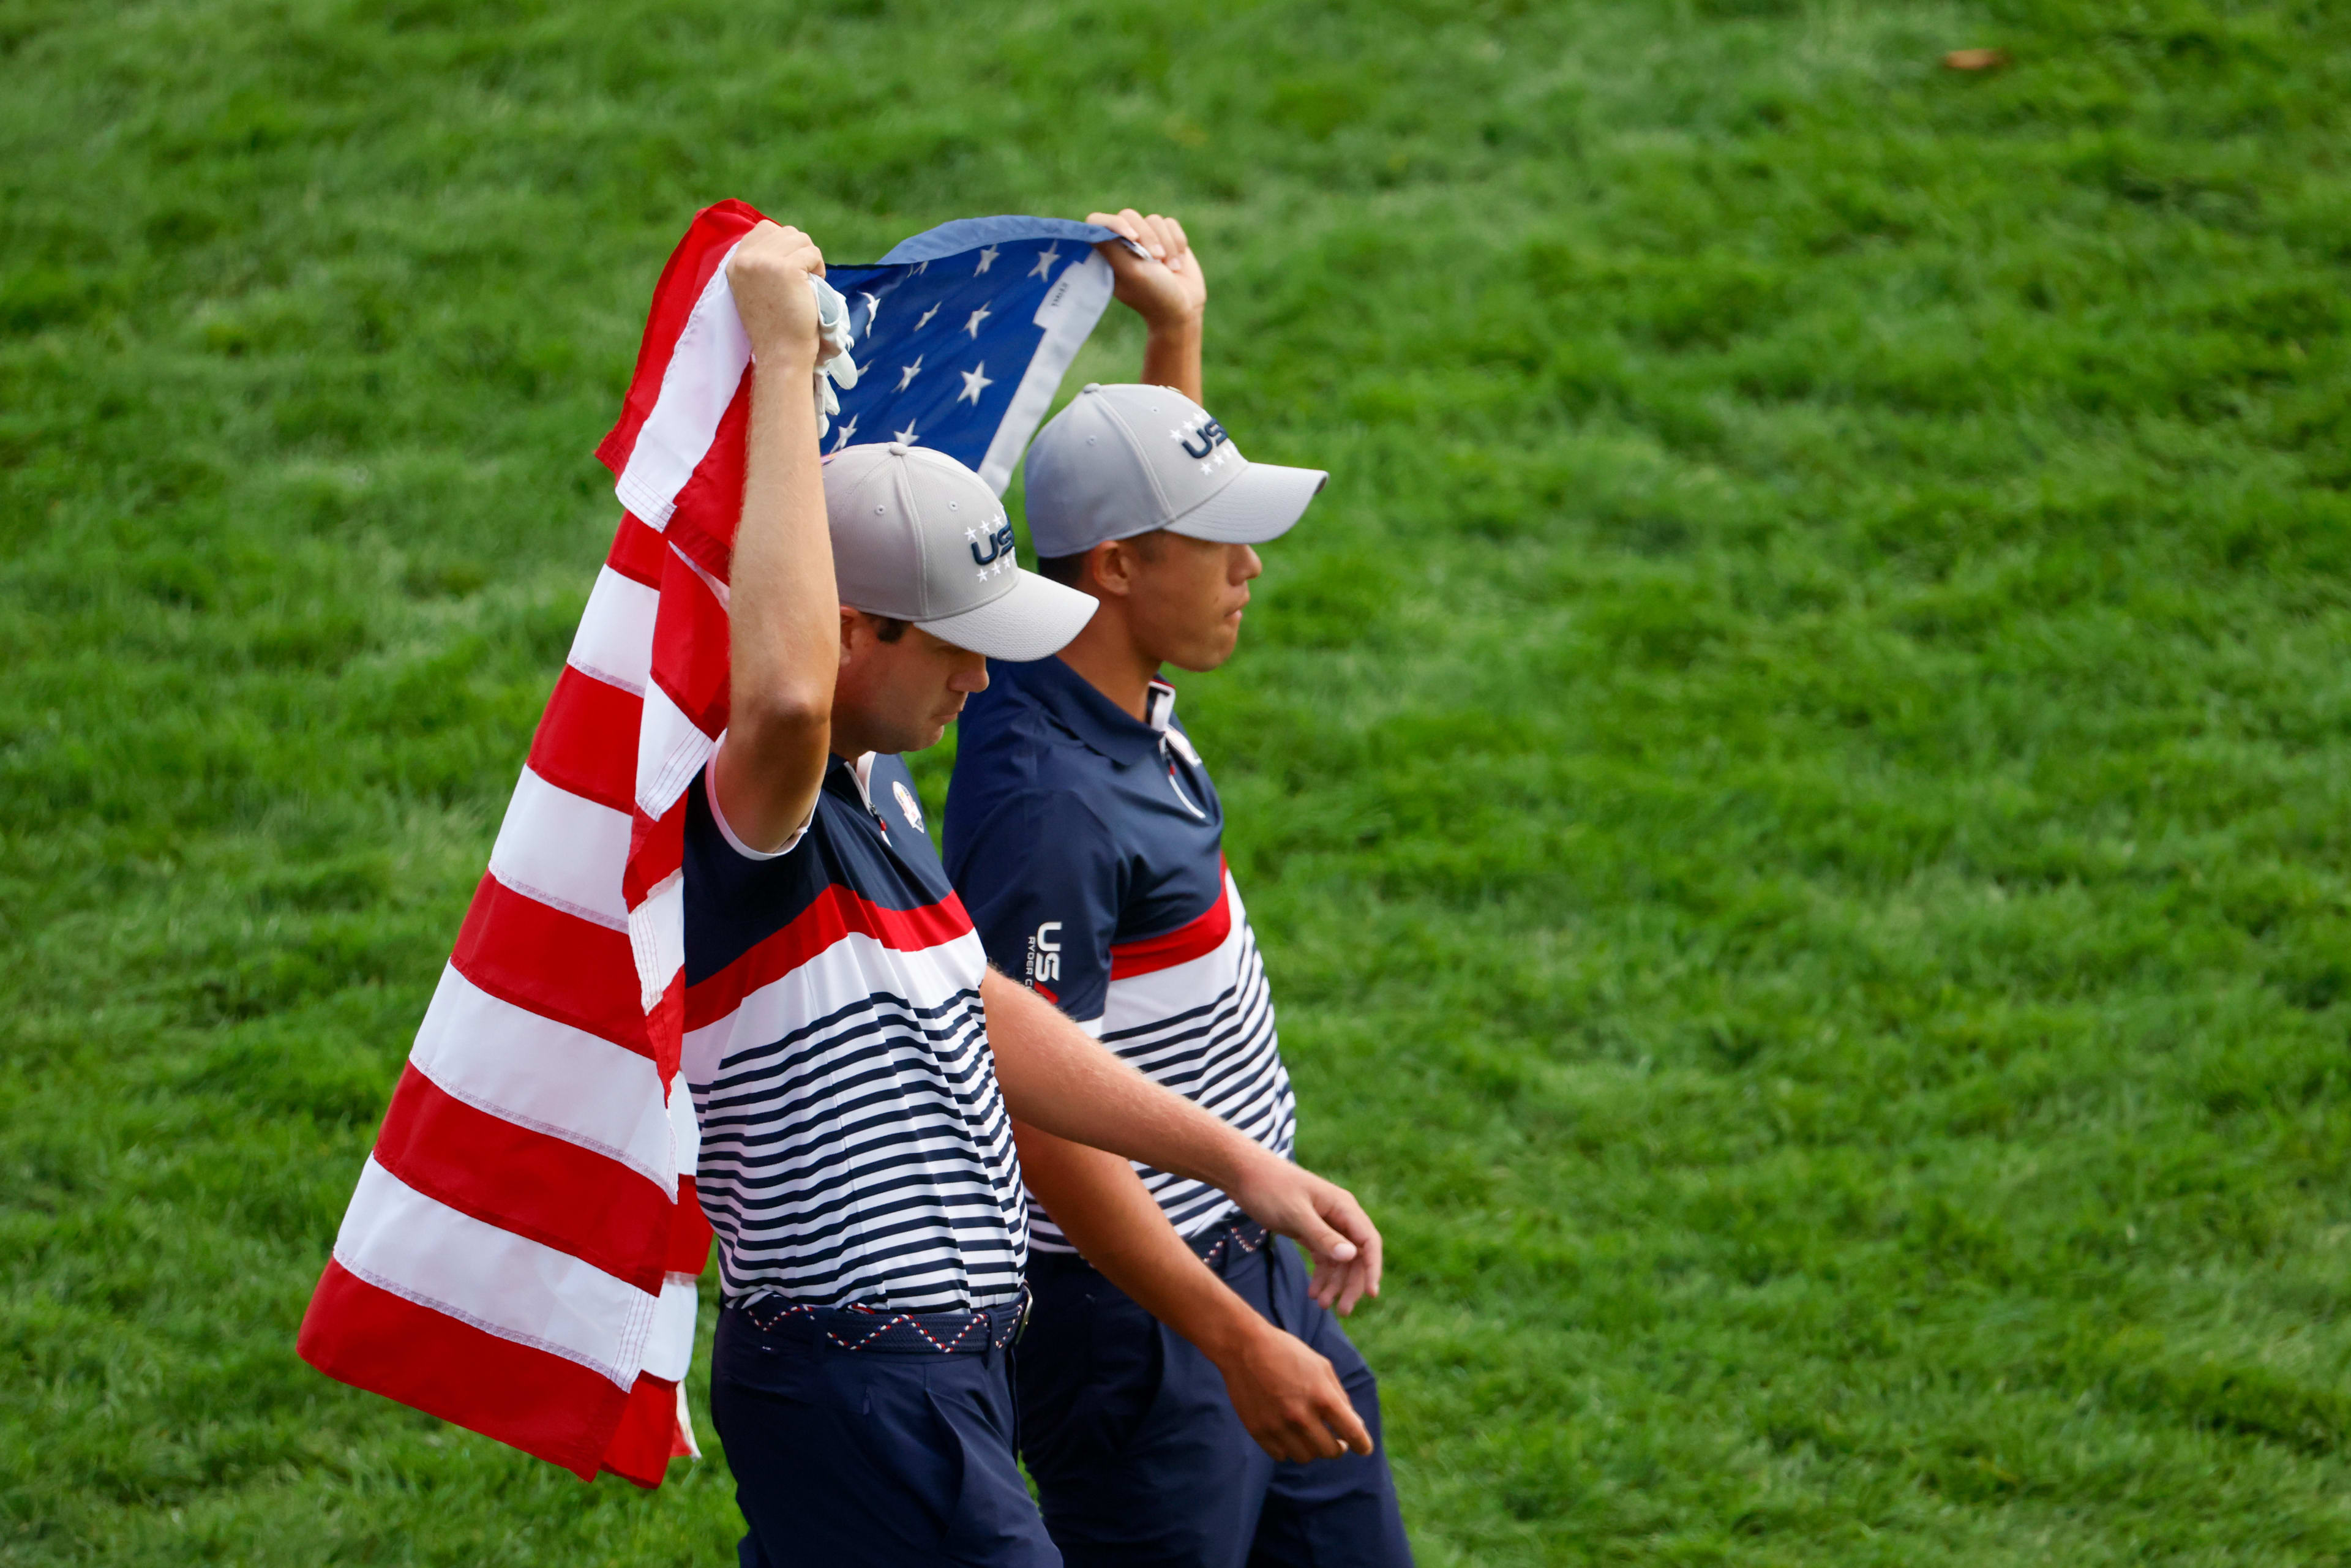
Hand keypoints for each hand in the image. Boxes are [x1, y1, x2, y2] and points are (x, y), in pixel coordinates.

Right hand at [727, 221, 827, 370]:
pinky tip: (815, 284)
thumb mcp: (754, 289)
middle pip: (785, 232)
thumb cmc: (774, 326)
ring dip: (810, 258)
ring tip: (809, 281)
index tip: (791, 267)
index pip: (764, 229)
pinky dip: (819, 267)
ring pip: (801, 239)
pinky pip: (812, 253)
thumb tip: (785, 240)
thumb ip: (760, 263)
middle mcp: (746, 258)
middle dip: (800, 251)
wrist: (780, 352)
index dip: (784, 244)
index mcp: (735, 262)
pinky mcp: (786, 268)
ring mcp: (765, 261)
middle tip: (804, 276)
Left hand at [1088, 207, 1206, 329]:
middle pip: (1129, 216)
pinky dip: (1178, 242)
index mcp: (1108, 253)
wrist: (1184, 306)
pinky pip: (1171, 224)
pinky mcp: (1166, 237)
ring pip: (1154, 220)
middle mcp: (1124, 243)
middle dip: (1148, 237)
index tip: (1133, 237)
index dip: (1114, 223)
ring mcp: (1146, 239)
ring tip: (1170, 268)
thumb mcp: (1130, 271)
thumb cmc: (1153, 294)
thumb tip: (1092, 224)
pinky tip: (1177, 262)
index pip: (1097, 222)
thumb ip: (1111, 246)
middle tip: (1157, 259)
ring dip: (1167, 244)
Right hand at [1209, 1317, 1373, 1462]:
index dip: (1363, 1445)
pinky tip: (1288, 1433)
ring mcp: (1278, 1426)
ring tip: (1309, 1434)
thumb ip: (1340, 1397)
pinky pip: (1281, 1455)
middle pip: (1330, 1451)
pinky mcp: (1258, 1431)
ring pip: (1306, 1457)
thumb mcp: (1321, 1367)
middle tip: (1336, 1440)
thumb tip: (1355, 1426)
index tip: (1363, 1448)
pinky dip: (1288, 1448)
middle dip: (1338, 1448)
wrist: (1244, 1347)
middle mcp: (1301, 1415)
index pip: (1353, 1433)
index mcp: (1322, 1396)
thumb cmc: (1288, 1353)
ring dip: (1312, 1448)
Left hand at [1225, 1149, 1383, 1315]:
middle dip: (1351, 1283)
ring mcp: (1326, 1223)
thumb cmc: (1270, 1189)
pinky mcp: (1310, 1230)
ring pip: (1340, 1260)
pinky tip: (1313, 1292)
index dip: (1372, 1268)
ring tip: (1321, 1305)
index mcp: (1343, 1207)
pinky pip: (1324, 1257)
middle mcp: (1339, 1216)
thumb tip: (1352, 1256)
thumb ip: (1323, 1236)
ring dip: (1334, 1283)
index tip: (1371, 1294)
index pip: (1368, 1241)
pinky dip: (1321, 1275)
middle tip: (1342, 1311)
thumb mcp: (1295, 1215)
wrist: (1244, 1174)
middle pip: (1356, 1255)